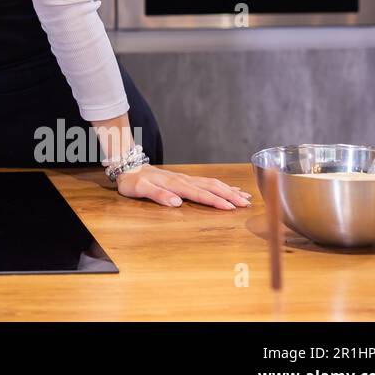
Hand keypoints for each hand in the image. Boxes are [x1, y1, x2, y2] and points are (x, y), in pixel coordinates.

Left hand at [115, 164, 251, 209]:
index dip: (216, 201)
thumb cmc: (132, 181)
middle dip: (230, 195)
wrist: (127, 166)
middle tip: (247, 204)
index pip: (200, 194)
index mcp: (175, 184)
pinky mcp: (184, 179)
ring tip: (245, 197)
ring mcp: (185, 178)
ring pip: (212, 183)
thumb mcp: (140, 189)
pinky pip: (206, 182)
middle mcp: (183, 180)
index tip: (231, 208)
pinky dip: (221, 185)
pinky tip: (230, 188)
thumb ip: (157, 195)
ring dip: (229, 189)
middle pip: (211, 187)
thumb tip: (177, 202)